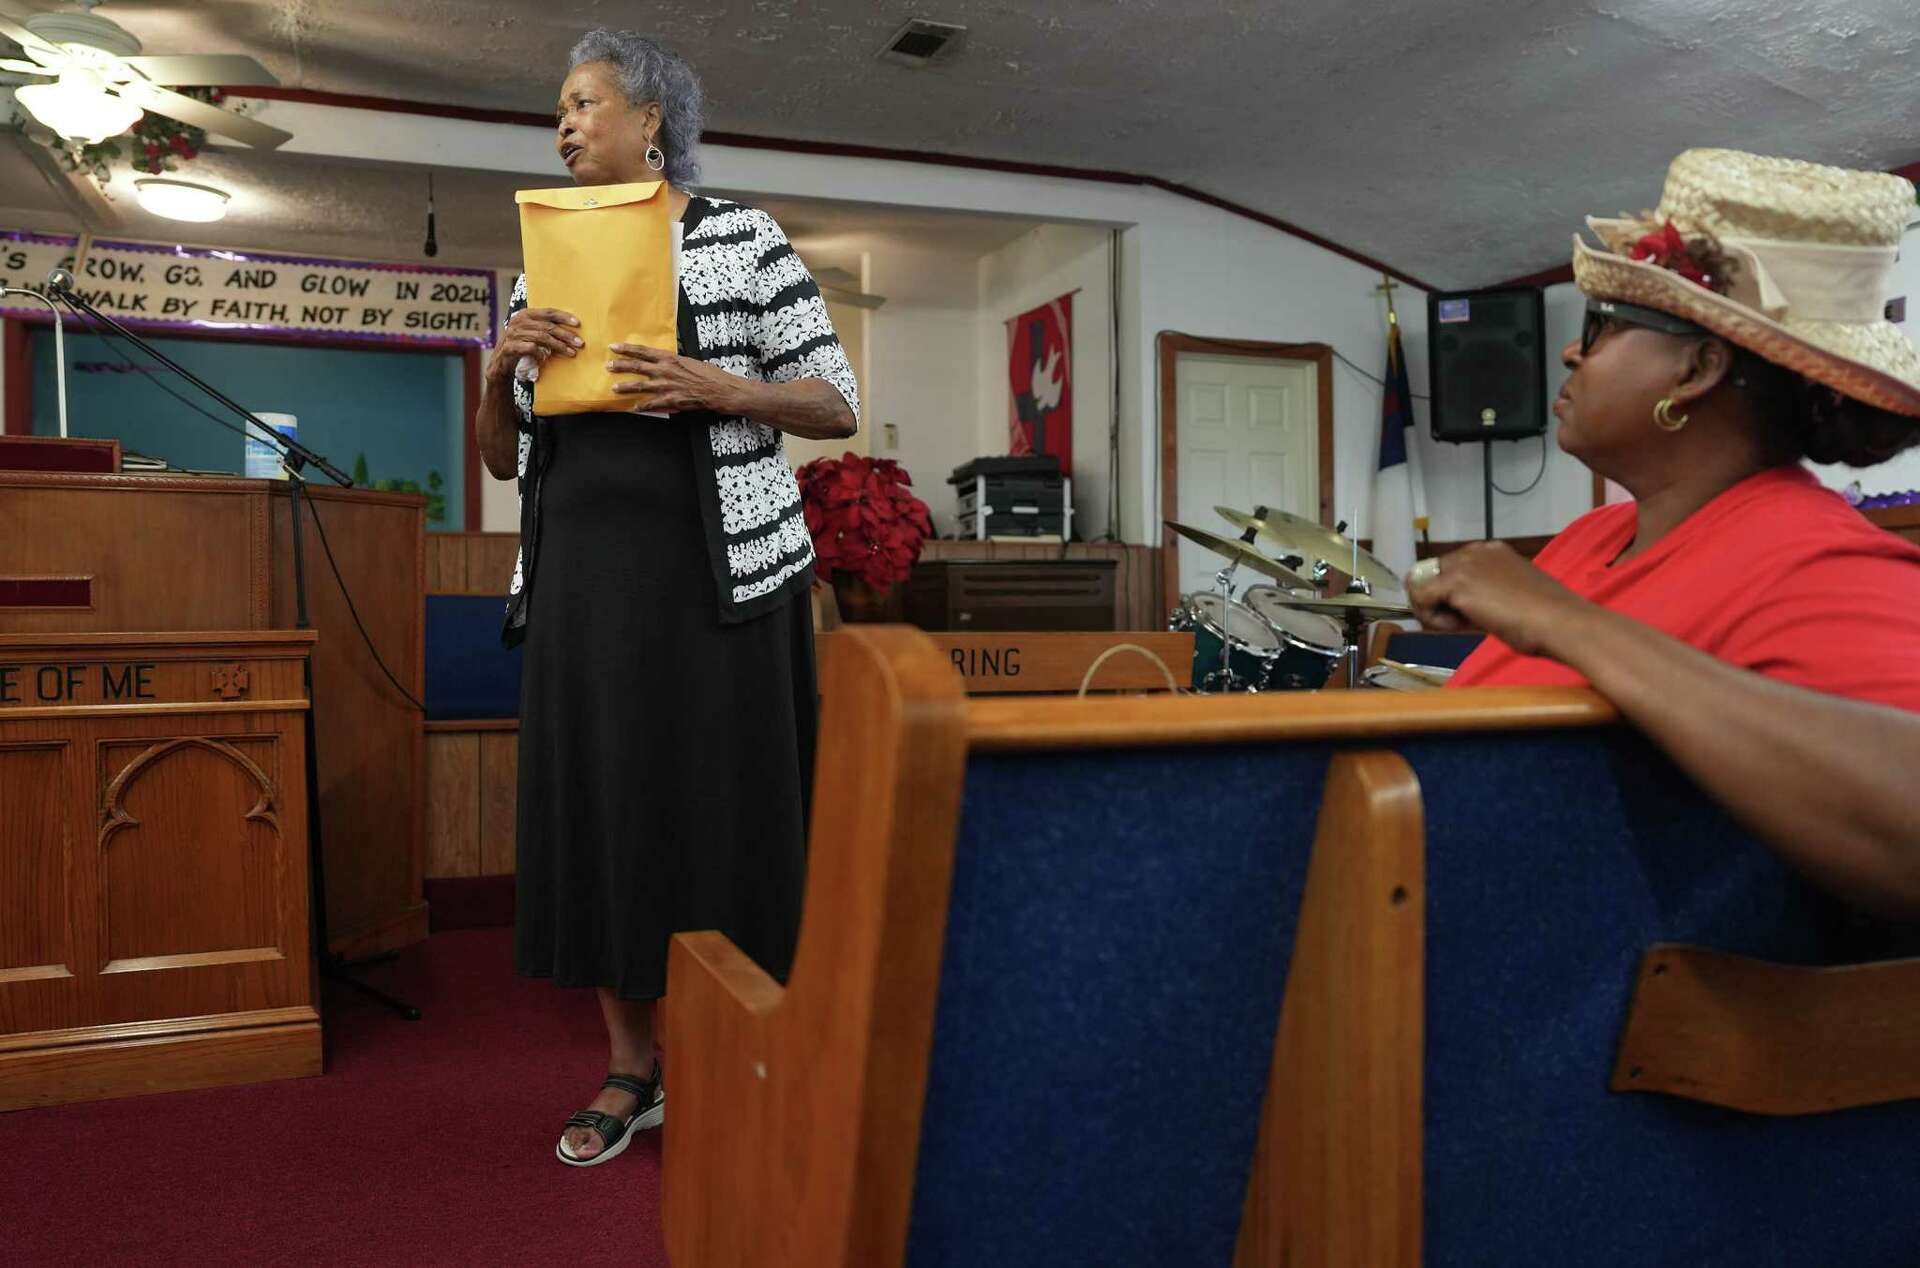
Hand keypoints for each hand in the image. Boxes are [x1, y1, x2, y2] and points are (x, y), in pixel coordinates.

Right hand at [486, 307, 581, 383]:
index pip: (548, 312)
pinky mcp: (510, 347)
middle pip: (548, 326)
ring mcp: (513, 334)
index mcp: (525, 314)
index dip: (563, 316)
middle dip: (566, 335)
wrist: (501, 362)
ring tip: (571, 353)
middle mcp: (518, 321)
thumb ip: (545, 327)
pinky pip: (530, 348)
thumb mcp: (532, 333)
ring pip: (542, 337)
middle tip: (579, 343)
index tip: (578, 323)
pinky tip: (546, 359)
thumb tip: (573, 329)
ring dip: (559, 346)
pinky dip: (540, 353)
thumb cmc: (522, 346)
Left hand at [607, 345, 745, 413]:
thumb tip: (664, 364)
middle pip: (637, 366)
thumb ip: (674, 363)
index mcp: (670, 358)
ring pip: (640, 386)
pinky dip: (642, 406)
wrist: (721, 389)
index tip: (614, 347)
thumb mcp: (690, 362)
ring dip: (626, 387)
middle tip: (608, 365)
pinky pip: (652, 404)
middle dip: (621, 366)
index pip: (643, 351)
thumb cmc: (709, 374)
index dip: (627, 349)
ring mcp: (667, 386)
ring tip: (614, 388)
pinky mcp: (671, 400)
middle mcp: (665, 370)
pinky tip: (634, 408)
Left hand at [1405, 541, 1590, 657]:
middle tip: (1463, 624)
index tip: (1470, 616)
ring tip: (1463, 626)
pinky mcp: (1456, 581)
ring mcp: (1465, 563)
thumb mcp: (1510, 598)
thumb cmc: (1544, 619)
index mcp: (1492, 551)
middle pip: (1432, 574)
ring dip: (1434, 610)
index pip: (1452, 569)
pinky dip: (1433, 618)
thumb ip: (1484, 595)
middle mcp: (1476, 551)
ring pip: (1422, 586)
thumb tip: (1458, 608)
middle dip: (1440, 602)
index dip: (1453, 596)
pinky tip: (1459, 627)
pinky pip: (1421, 599)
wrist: (1559, 621)